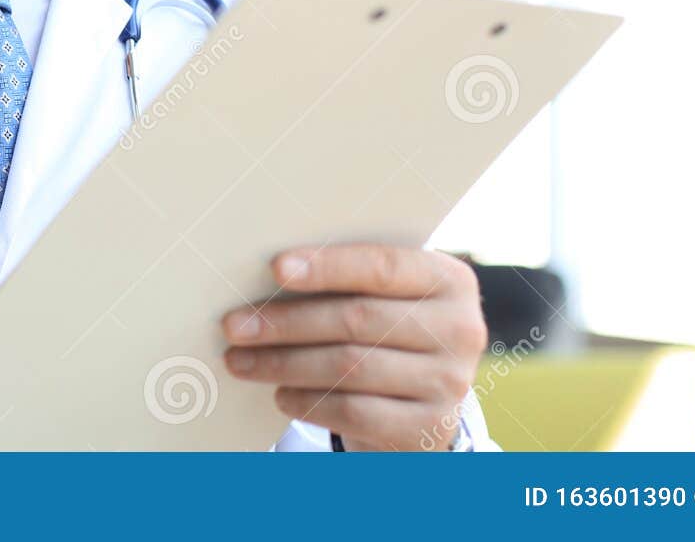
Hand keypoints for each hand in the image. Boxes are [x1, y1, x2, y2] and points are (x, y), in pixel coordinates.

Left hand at [220, 243, 486, 450]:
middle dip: (287, 322)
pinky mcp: (428, 428)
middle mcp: (460, 330)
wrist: (425, 399)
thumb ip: (347, 278)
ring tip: (241, 361)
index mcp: (449, 279)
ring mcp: (450, 383)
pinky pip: (356, 413)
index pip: (383, 267)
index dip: (328, 267)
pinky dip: (309, 402)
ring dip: (284, 364)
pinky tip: (281, 394)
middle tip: (234, 326)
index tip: (275, 268)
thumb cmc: (387, 326)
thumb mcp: (385, 295)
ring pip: (349, 368)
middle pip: (357, 320)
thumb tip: (269, 271)